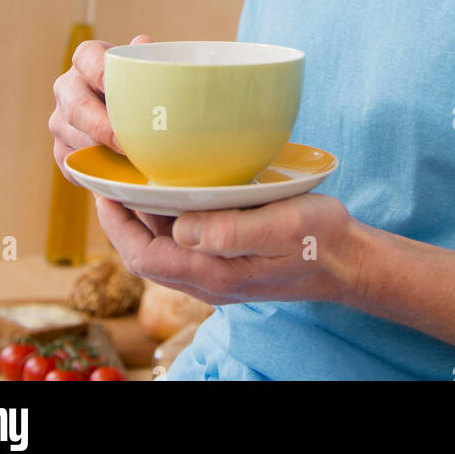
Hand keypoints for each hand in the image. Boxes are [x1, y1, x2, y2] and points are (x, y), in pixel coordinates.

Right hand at [49, 34, 152, 182]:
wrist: (130, 114)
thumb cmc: (141, 86)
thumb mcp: (145, 67)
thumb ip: (145, 57)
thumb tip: (142, 43)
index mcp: (87, 59)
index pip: (86, 57)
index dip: (98, 70)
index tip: (114, 85)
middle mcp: (68, 87)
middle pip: (76, 107)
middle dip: (101, 126)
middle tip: (126, 143)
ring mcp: (60, 120)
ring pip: (73, 138)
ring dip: (99, 154)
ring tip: (129, 165)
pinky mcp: (61, 149)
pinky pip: (72, 165)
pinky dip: (93, 175)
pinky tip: (114, 179)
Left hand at [93, 192, 364, 307]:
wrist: (349, 260)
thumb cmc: (319, 241)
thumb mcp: (279, 229)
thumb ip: (230, 232)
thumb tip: (181, 227)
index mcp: (214, 274)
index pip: (145, 256)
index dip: (117, 226)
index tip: (104, 189)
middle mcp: (209, 276)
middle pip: (146, 253)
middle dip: (122, 219)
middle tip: (112, 177)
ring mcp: (219, 268)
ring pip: (165, 246)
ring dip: (144, 216)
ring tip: (135, 176)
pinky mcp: (230, 256)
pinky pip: (186, 239)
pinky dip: (170, 215)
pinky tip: (177, 187)